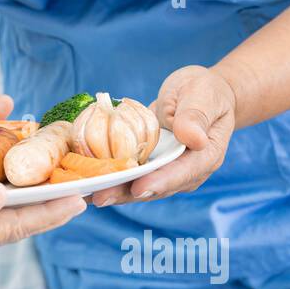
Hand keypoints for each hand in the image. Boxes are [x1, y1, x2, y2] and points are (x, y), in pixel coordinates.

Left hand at [90, 65, 235, 206]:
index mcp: (205, 157)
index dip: (158, 182)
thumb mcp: (203, 96)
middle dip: (125, 193)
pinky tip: (84, 180)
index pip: (182, 174)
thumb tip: (193, 138)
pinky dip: (108, 178)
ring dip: (111, 190)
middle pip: (154, 187)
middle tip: (98, 196)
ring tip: (84, 193)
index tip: (137, 187)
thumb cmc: (205, 92)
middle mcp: (185, 172)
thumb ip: (197, 116)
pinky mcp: (149, 167)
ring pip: (137, 186)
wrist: (200, 94)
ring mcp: (166, 172)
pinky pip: (128, 175)